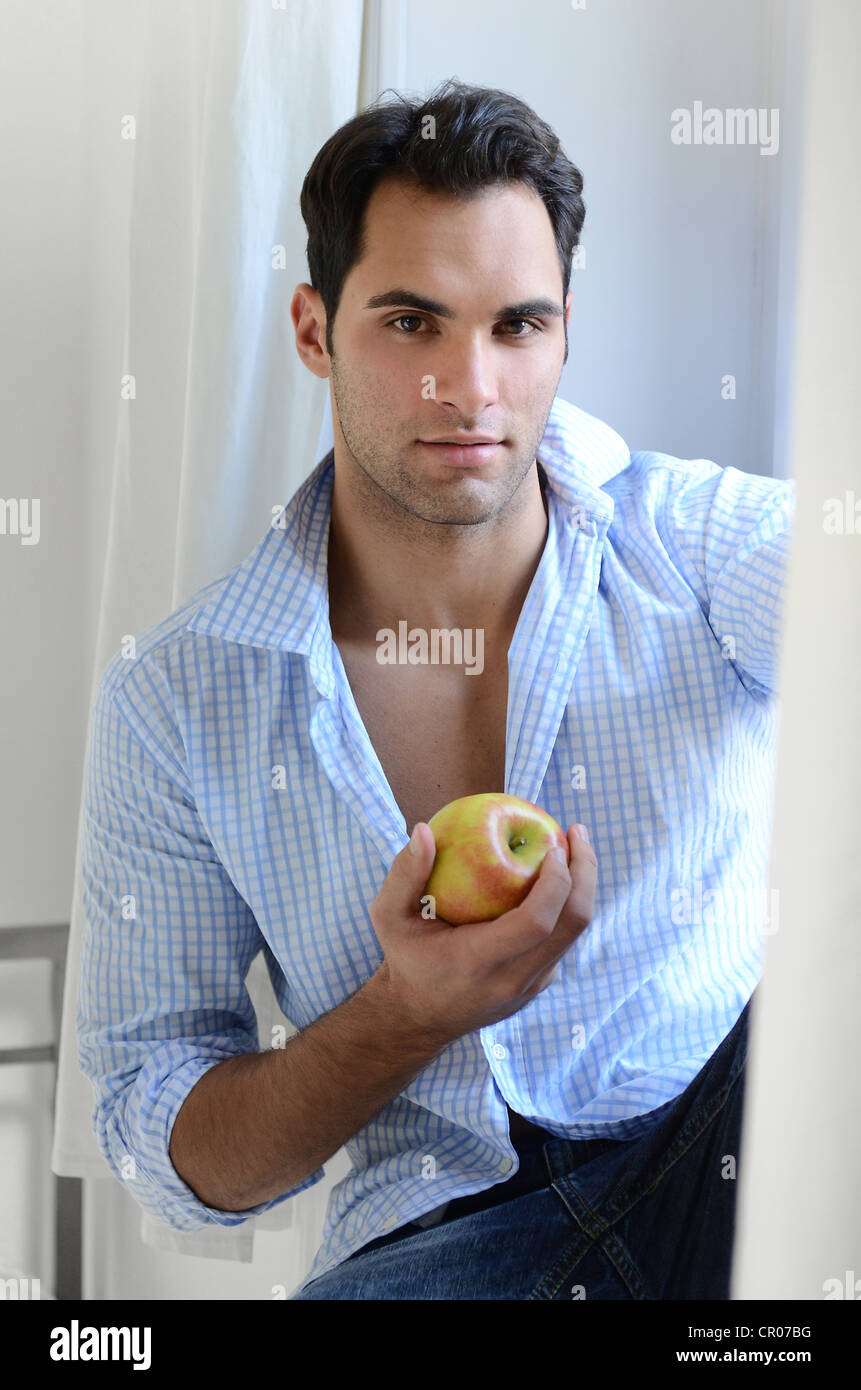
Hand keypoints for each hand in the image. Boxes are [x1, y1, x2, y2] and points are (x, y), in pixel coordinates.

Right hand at [368, 821, 597, 1043]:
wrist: (419, 1017)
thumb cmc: (405, 958)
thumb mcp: (389, 916)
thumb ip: (403, 874)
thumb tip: (424, 830)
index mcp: (480, 961)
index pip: (537, 922)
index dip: (556, 882)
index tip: (553, 845)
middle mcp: (515, 979)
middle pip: (573, 924)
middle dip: (585, 873)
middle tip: (577, 832)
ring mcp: (532, 986)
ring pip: (576, 933)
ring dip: (581, 886)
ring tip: (573, 846)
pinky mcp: (539, 984)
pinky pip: (564, 939)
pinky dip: (567, 904)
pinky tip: (556, 875)